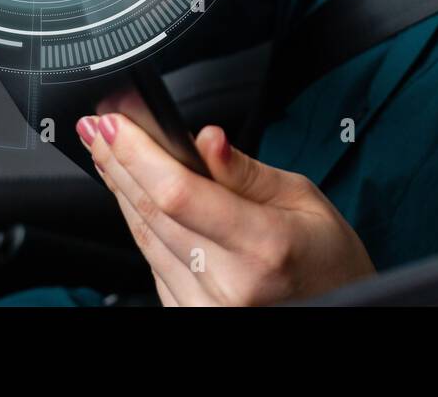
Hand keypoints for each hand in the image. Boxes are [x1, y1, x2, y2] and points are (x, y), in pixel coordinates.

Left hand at [75, 110, 376, 305]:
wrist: (339, 310)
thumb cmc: (328, 258)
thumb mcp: (305, 198)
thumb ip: (247, 172)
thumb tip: (206, 139)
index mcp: (264, 245)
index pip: (179, 193)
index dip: (138, 154)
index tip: (115, 122)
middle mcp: (229, 283)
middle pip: (152, 211)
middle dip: (119, 160)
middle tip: (98, 124)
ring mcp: (205, 306)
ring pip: (143, 236)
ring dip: (120, 187)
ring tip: (105, 149)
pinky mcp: (189, 314)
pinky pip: (151, 260)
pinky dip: (138, 220)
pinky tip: (130, 191)